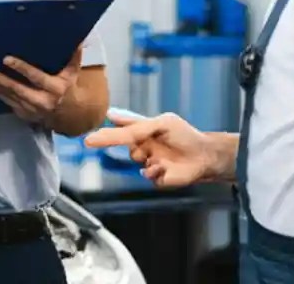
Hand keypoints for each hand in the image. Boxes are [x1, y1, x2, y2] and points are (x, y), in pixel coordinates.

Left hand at [0, 46, 82, 124]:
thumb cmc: (69, 87)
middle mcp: (44, 101)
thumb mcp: (73, 72)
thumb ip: (74, 56)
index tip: (6, 59)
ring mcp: (33, 110)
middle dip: (2, 79)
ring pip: (11, 98)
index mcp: (56, 88)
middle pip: (19, 90)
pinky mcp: (26, 115)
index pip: (36, 77)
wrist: (71, 115)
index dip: (21, 68)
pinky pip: (9, 104)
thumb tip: (79, 38)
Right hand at [83, 112, 217, 186]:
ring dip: (145, 157)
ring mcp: (150, 163)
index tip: (88, 139)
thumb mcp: (161, 123)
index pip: (121, 130)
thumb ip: (135, 123)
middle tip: (137, 144)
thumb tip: (110, 115)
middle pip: (127, 146)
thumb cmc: (185, 135)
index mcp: (145, 132)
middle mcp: (146, 147)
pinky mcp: (157, 178)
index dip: (105, 134)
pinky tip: (162, 168)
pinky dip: (153, 171)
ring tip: (160, 157)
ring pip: (136, 160)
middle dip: (130, 144)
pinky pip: (147, 175)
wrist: (205, 156)